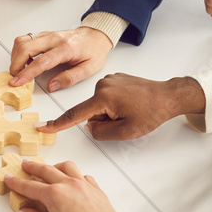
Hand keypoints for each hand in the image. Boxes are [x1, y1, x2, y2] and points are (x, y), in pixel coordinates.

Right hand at [5, 160, 159, 211]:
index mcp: (55, 196)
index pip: (30, 186)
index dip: (16, 182)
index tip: (9, 178)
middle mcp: (69, 185)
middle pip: (46, 170)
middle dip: (33, 167)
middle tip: (25, 165)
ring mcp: (84, 185)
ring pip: (66, 166)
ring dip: (54, 166)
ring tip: (49, 169)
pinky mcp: (96, 190)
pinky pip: (82, 175)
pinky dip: (73, 175)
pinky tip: (71, 182)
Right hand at [8, 27, 112, 90]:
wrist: (96, 35)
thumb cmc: (94, 51)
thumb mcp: (88, 69)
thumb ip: (69, 78)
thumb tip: (52, 86)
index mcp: (65, 49)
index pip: (40, 61)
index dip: (26, 73)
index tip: (16, 82)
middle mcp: (54, 39)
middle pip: (25, 47)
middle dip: (15, 64)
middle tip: (15, 78)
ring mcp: (47, 35)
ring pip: (22, 41)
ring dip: (16, 56)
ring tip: (19, 70)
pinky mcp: (44, 34)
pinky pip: (25, 39)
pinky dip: (19, 50)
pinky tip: (24, 61)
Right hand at [40, 74, 205, 140]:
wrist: (169, 95)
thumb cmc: (152, 112)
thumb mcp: (126, 131)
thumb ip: (102, 132)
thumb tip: (90, 127)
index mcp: (103, 98)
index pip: (75, 114)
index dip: (58, 124)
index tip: (42, 127)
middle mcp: (102, 85)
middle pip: (91, 111)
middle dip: (104, 120)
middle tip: (127, 119)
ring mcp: (108, 79)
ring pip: (99, 105)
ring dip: (110, 112)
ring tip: (131, 110)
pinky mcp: (115, 78)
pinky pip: (107, 97)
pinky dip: (115, 104)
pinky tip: (131, 103)